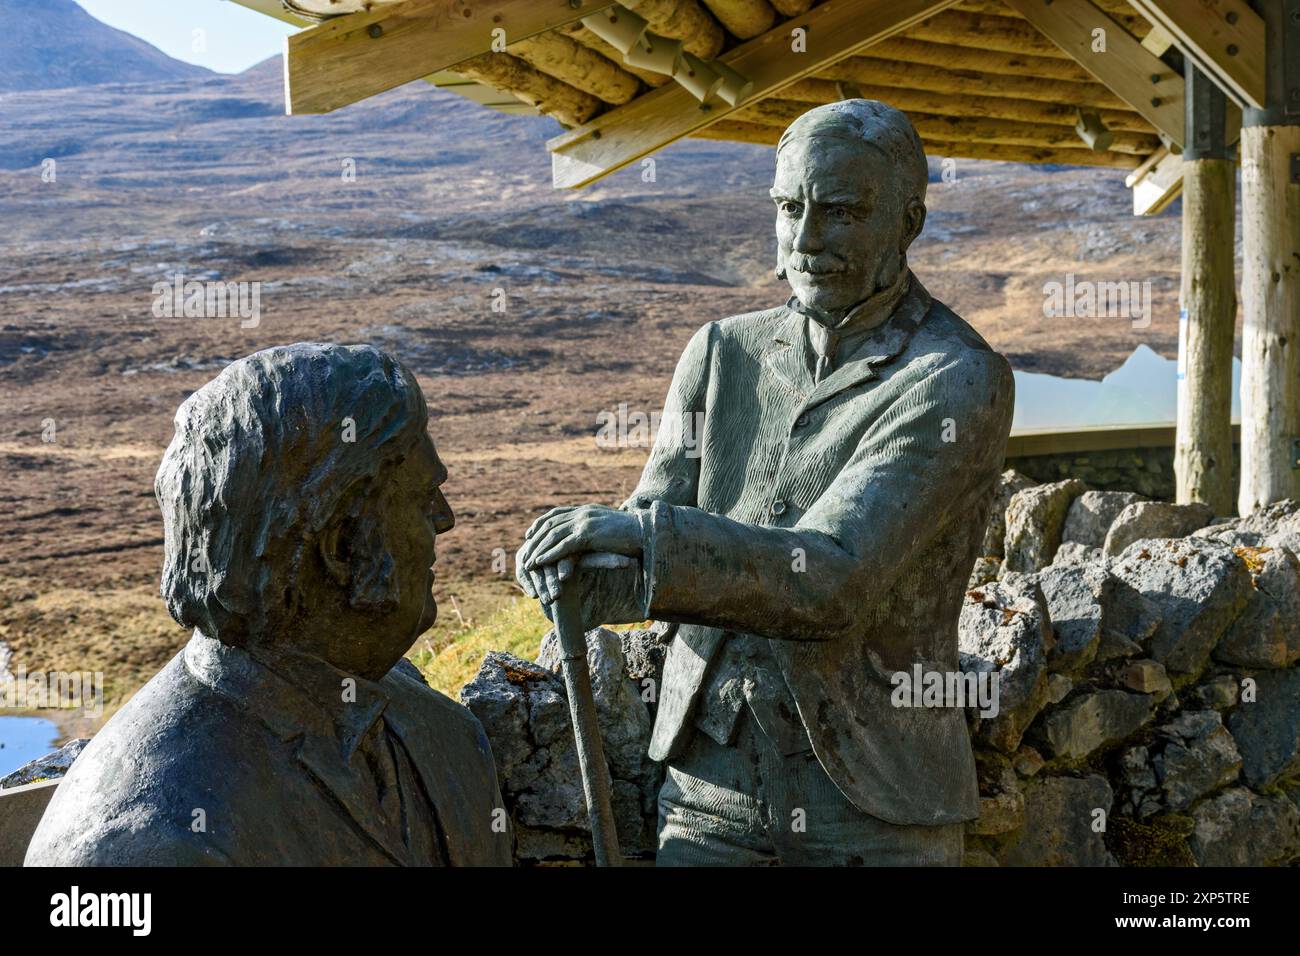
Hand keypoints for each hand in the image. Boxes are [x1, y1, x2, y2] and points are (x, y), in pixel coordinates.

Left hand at [515, 505, 643, 602]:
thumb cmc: (633, 534)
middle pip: (550, 524)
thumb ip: (596, 529)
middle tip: (523, 551)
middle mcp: (583, 513)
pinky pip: (562, 546)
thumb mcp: (610, 528)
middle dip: (535, 539)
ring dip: (538, 550)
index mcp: (587, 509)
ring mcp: (585, 522)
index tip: (529, 533)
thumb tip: (591, 536)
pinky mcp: (588, 534)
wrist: (648, 533)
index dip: (541, 523)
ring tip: (527, 562)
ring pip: (553, 535)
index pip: (556, 514)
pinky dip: (548, 555)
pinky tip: (539, 563)